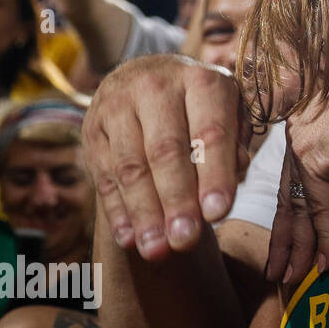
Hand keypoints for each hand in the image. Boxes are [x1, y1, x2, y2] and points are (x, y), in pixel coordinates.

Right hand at [82, 54, 250, 259]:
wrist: (149, 77)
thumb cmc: (203, 105)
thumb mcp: (230, 111)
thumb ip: (237, 143)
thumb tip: (235, 176)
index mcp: (203, 81)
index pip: (211, 133)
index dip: (215, 174)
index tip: (218, 213)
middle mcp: (156, 87)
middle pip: (166, 152)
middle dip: (176, 201)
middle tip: (185, 240)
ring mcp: (118, 105)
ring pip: (131, 167)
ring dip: (144, 213)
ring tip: (157, 250)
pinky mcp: (91, 128)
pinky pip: (104, 174)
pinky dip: (118, 211)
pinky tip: (130, 239)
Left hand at [266, 59, 328, 284]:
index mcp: (309, 124)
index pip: (295, 178)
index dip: (293, 213)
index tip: (291, 240)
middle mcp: (298, 133)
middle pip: (286, 197)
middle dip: (284, 240)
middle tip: (277, 272)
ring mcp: (302, 144)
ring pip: (295, 208)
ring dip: (296, 248)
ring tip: (291, 279)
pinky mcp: (315, 156)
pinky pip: (319, 207)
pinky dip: (326, 237)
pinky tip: (325, 262)